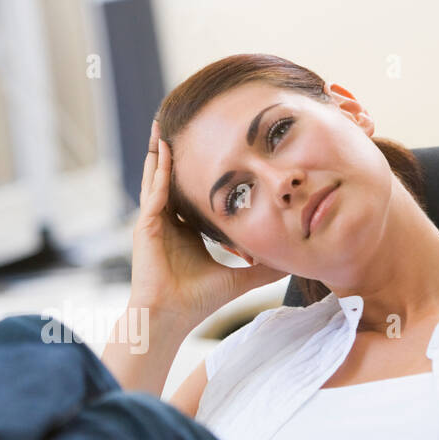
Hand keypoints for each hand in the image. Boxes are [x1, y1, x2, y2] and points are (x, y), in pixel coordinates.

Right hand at [129, 118, 286, 324]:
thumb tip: (292, 262)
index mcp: (186, 231)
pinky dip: (160, 169)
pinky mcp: (146, 226)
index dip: (203, 172)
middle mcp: (168, 223)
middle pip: (173, 179)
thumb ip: (263, 267)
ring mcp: (154, 222)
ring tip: (164, 122)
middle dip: (178, 152)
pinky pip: (155, 191)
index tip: (217, 148)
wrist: (171, 318)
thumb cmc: (198, 301)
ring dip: (162, 151)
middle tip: (186, 121)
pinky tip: (165, 147)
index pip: (194, 193)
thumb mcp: (240, 277)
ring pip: (158, 178)